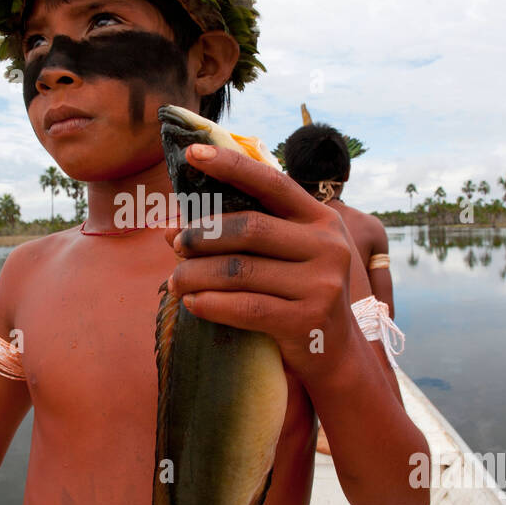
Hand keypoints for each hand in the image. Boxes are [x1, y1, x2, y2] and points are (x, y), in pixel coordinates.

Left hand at [162, 142, 357, 383]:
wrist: (334, 351)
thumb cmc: (297, 293)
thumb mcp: (284, 256)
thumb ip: (241, 236)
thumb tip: (170, 230)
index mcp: (320, 220)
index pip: (272, 183)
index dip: (232, 166)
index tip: (193, 153)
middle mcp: (327, 246)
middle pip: (249, 228)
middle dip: (203, 235)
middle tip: (175, 245)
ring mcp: (321, 284)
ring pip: (240, 271)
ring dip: (196, 275)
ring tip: (175, 281)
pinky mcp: (307, 320)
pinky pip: (245, 308)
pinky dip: (211, 305)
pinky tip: (192, 304)